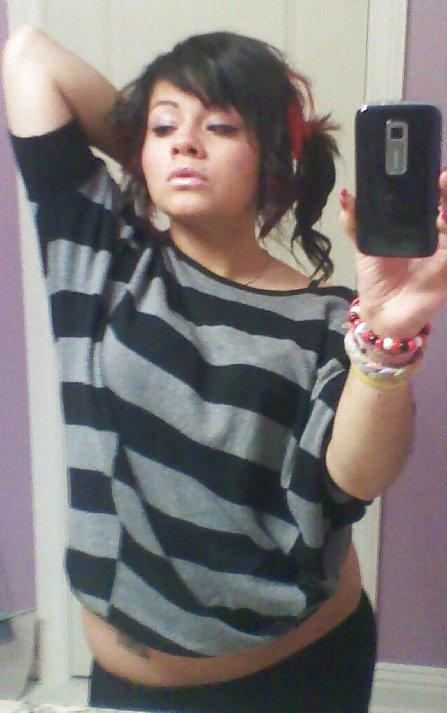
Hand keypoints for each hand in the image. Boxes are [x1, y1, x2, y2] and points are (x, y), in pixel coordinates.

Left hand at [340, 171, 446, 338]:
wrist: (382, 313)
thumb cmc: (378, 278)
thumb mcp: (366, 246)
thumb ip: (357, 222)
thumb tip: (345, 195)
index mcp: (420, 225)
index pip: (434, 198)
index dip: (438, 183)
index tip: (434, 167)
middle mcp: (438, 235)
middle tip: (443, 176)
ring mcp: (445, 251)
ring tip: (445, 189)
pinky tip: (444, 222)